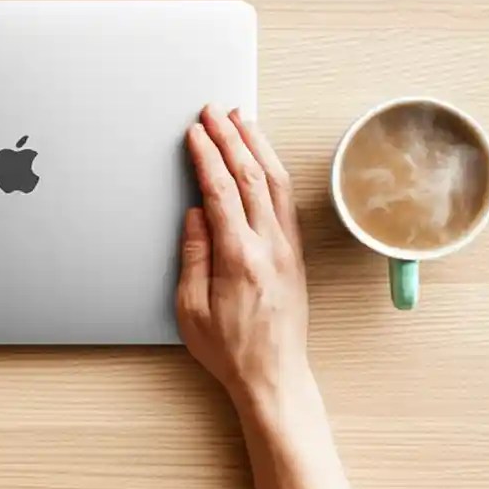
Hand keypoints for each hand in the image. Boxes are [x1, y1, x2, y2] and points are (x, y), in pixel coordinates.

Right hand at [177, 104, 310, 404]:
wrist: (274, 376)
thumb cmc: (229, 350)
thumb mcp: (191, 308)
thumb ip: (193, 255)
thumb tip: (196, 214)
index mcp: (239, 258)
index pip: (221, 192)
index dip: (207, 157)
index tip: (195, 133)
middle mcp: (269, 246)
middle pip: (251, 176)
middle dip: (230, 138)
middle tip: (214, 111)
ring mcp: (288, 248)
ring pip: (276, 182)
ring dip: (257, 145)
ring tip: (241, 119)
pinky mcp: (296, 253)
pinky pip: (286, 200)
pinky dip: (273, 169)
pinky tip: (264, 157)